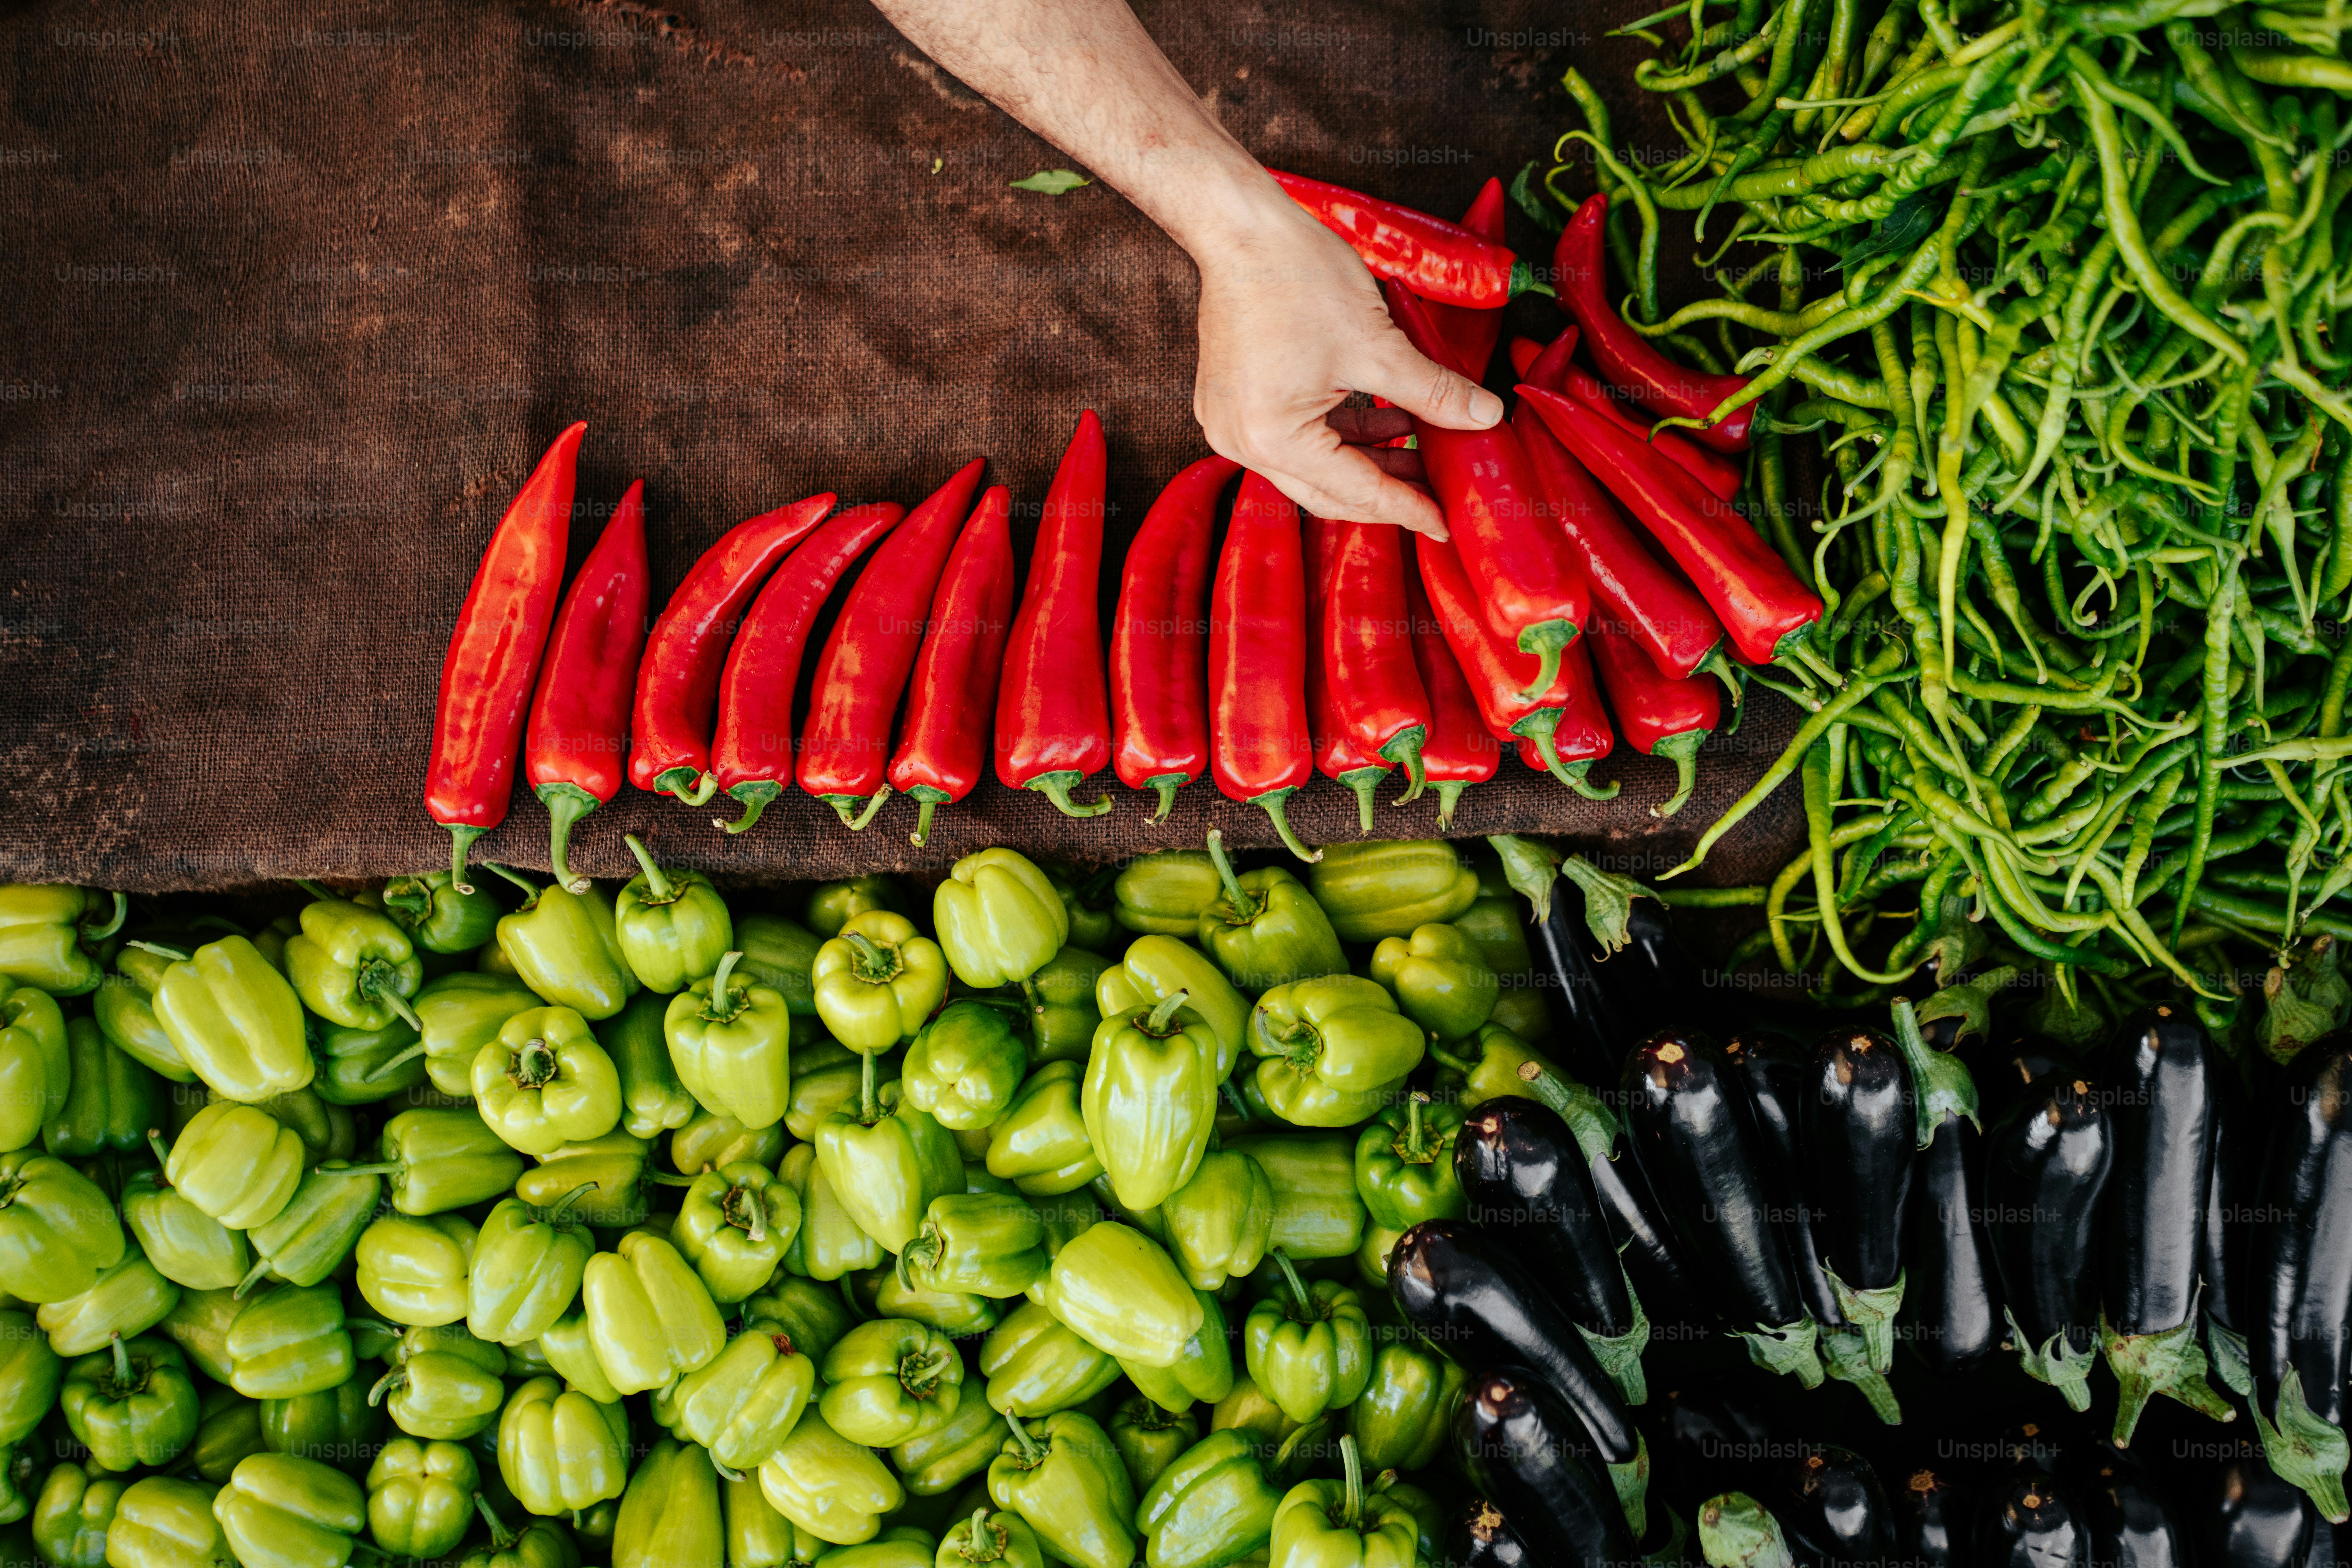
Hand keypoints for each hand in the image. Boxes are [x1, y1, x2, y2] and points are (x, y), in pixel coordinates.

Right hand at [1190, 193, 1502, 536]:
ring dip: (1367, 461)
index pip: (1355, 491)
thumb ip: (1435, 391)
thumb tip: (1486, 418)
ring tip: (1421, 448)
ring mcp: (1231, 425)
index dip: (1408, 509)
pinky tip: (1387, 420)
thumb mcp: (1379, 342)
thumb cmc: (1298, 275)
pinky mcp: (1233, 404)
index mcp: (1273, 437)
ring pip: (1313, 467)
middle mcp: (1242, 443)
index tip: (1445, 525)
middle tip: (1438, 495)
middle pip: (1328, 492)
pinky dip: (1341, 434)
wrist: (1239, 228)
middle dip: (1387, 493)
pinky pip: (1295, 439)